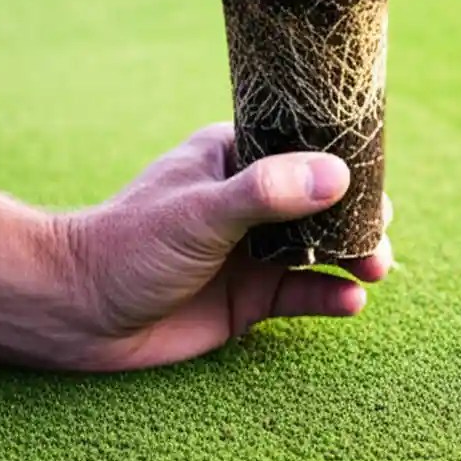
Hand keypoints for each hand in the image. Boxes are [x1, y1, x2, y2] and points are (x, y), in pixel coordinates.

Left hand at [52, 123, 393, 371]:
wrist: (79, 314)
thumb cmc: (129, 244)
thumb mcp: (201, 210)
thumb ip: (266, 192)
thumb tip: (338, 176)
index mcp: (236, 158)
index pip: (303, 146)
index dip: (345, 158)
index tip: (380, 171)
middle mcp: (252, 200)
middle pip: (323, 201)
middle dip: (358, 214)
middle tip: (380, 229)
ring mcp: (253, 250)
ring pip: (321, 248)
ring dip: (354, 256)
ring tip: (377, 268)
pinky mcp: (251, 297)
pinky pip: (304, 293)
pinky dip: (330, 296)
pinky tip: (351, 301)